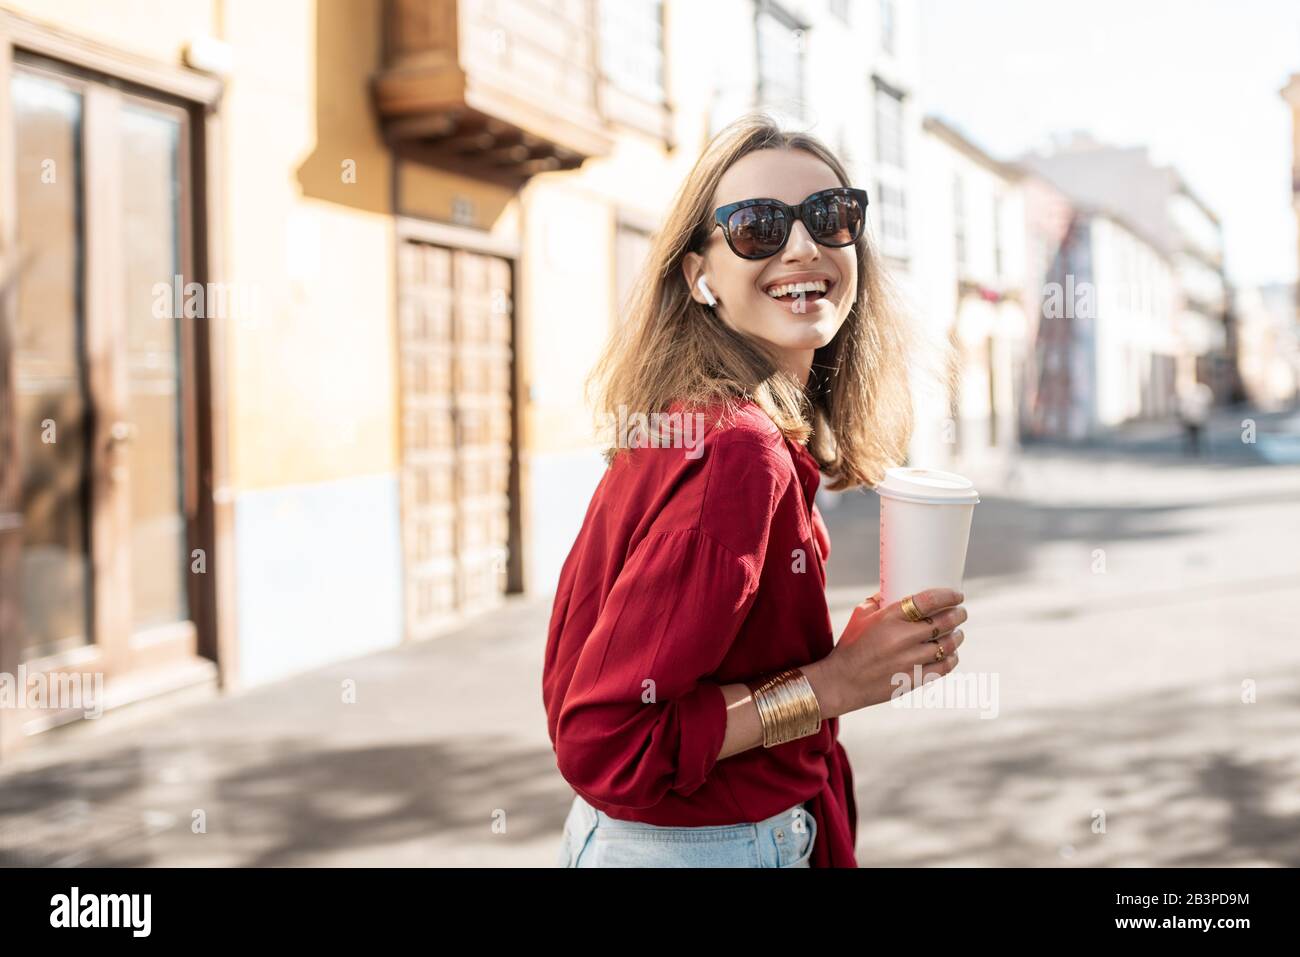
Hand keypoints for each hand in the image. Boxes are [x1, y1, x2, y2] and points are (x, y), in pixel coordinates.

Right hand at [819, 587, 966, 716]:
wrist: (842, 681)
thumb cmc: (850, 645)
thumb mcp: (859, 615)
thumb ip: (879, 600)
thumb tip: (896, 589)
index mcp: (889, 618)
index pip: (928, 601)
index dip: (948, 596)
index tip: (957, 595)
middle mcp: (903, 638)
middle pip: (944, 622)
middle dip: (958, 615)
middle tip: (960, 612)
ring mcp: (910, 660)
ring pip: (948, 645)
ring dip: (958, 636)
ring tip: (958, 632)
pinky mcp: (914, 679)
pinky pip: (944, 667)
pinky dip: (952, 658)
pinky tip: (951, 653)